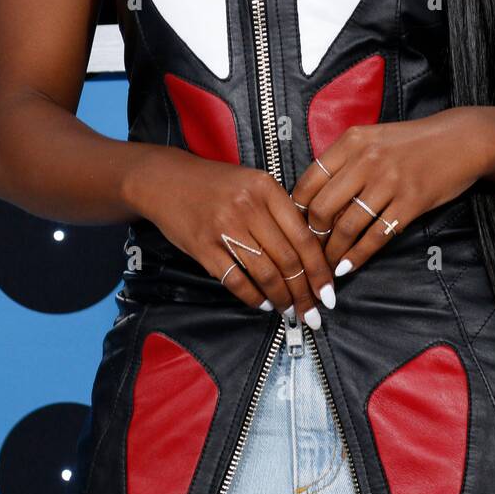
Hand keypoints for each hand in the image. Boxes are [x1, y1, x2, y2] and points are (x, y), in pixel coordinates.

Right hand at [133, 148, 335, 324]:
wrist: (166, 180)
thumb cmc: (216, 184)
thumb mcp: (253, 183)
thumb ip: (280, 210)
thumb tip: (310, 252)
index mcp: (266, 188)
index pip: (303, 236)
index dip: (320, 269)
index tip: (328, 291)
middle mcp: (248, 206)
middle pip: (288, 259)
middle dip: (304, 292)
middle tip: (313, 313)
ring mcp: (224, 227)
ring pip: (265, 273)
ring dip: (282, 298)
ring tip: (291, 311)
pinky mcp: (203, 247)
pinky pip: (236, 280)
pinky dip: (254, 297)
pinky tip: (264, 304)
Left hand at [289, 107, 494, 277]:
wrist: (459, 140)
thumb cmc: (411, 143)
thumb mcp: (372, 138)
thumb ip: (344, 161)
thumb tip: (314, 199)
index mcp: (351, 141)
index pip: (309, 180)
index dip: (298, 210)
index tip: (296, 226)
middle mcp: (366, 160)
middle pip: (323, 207)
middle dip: (312, 236)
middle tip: (310, 251)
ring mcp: (389, 182)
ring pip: (347, 226)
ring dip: (333, 252)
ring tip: (327, 266)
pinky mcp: (410, 203)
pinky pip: (376, 236)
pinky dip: (358, 256)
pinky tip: (348, 267)